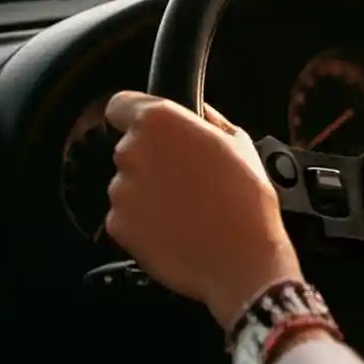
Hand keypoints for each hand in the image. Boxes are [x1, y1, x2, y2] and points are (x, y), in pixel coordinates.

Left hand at [103, 92, 301, 328]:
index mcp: (159, 121)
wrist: (241, 258)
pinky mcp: (117, 225)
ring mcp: (121, 190)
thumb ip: (209, 120)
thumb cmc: (246, 199)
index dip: (134, 115)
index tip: (148, 129)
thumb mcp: (240, 143)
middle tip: (187, 178)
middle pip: (130, 148)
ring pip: (129, 183)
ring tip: (186, 208)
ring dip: (149, 192)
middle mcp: (132, 151)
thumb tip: (198, 112)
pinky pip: (127, 216)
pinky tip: (177, 228)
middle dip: (152, 160)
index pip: (120, 104)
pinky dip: (145, 221)